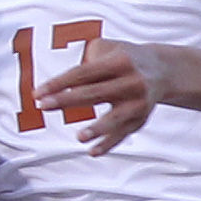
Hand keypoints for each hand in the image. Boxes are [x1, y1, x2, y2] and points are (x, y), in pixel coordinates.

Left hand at [36, 38, 171, 155]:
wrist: (163, 70)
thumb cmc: (122, 59)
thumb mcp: (106, 48)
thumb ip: (83, 60)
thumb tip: (61, 83)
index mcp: (119, 61)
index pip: (83, 73)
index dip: (59, 83)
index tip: (38, 93)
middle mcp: (131, 81)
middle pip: (94, 93)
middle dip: (66, 100)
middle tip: (43, 106)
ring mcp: (138, 102)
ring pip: (115, 118)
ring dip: (97, 128)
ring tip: (80, 137)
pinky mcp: (140, 119)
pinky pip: (122, 134)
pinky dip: (108, 144)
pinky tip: (93, 151)